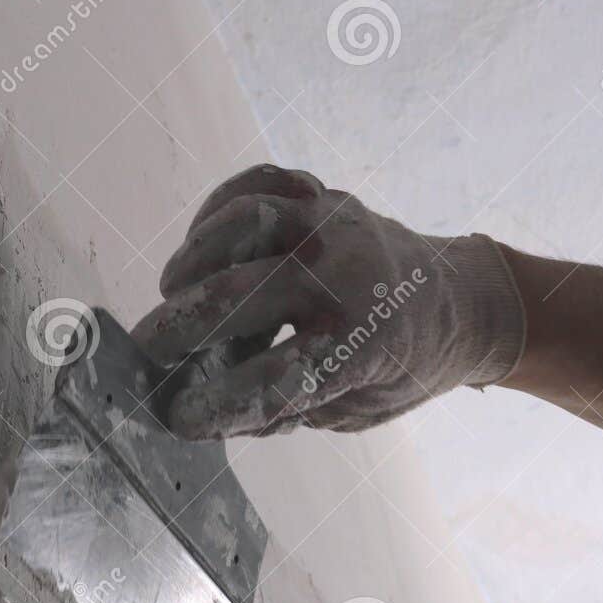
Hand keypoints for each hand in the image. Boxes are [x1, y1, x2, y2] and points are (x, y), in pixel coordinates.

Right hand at [132, 165, 525, 437]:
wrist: (459, 300)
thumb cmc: (395, 365)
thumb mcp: (351, 410)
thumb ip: (281, 410)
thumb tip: (198, 408)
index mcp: (359, 346)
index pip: (267, 382)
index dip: (211, 405)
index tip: (174, 417)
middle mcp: (345, 278)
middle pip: (236, 298)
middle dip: (175, 331)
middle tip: (143, 352)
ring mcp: (332, 225)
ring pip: (244, 223)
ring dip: (193, 261)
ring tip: (173, 290)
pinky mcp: (322, 195)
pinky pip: (258, 184)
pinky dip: (216, 212)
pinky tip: (201, 247)